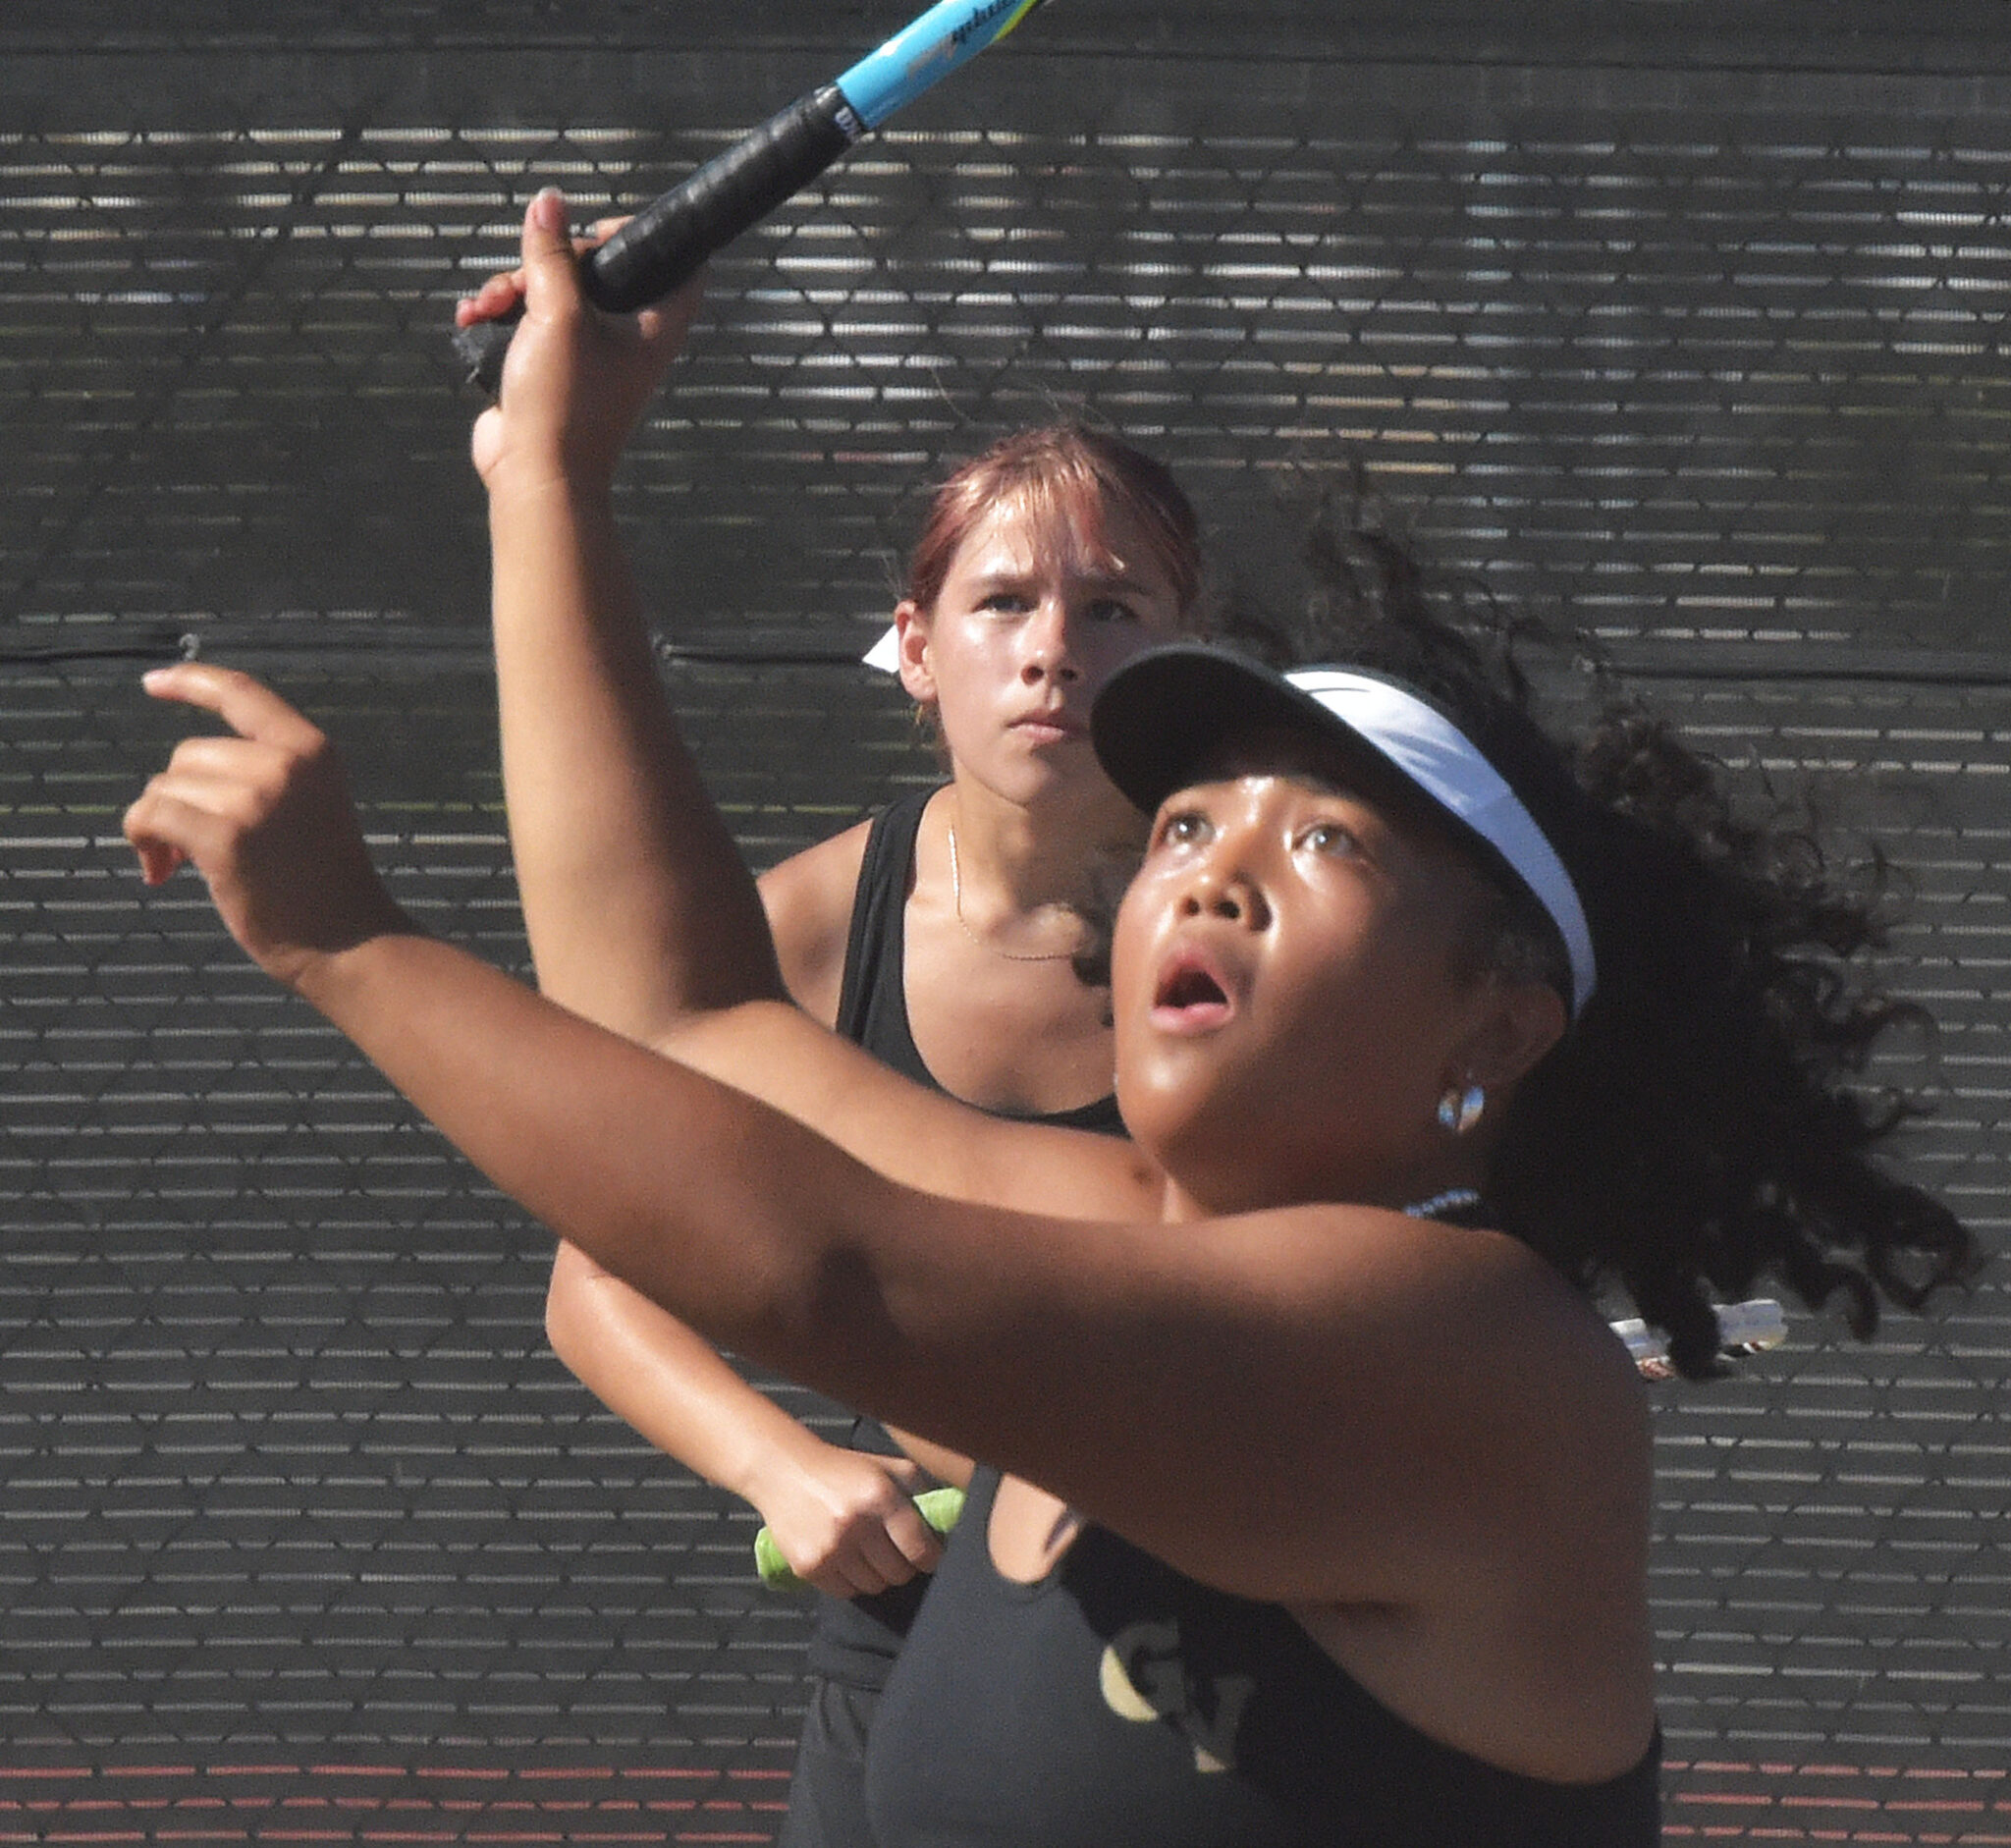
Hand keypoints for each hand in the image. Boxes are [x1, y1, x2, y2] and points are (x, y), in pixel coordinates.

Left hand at [124, 664, 409, 987]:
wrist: (350, 941)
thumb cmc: (323, 883)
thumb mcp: (308, 805)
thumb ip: (261, 774)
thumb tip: (172, 780)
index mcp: (311, 749)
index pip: (241, 693)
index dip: (190, 681)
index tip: (152, 683)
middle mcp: (284, 764)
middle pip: (188, 754)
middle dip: (179, 794)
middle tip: (189, 845)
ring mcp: (254, 799)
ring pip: (164, 788)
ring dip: (158, 825)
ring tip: (179, 864)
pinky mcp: (224, 837)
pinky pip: (151, 817)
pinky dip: (143, 842)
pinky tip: (159, 872)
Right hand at [458, 189, 705, 493]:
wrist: (533, 474)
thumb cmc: (564, 402)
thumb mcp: (557, 313)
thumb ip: (553, 254)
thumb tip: (549, 202)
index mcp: (653, 325)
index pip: (678, 263)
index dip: (644, 236)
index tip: (598, 232)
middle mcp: (628, 338)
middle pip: (597, 270)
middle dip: (548, 261)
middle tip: (525, 277)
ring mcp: (588, 353)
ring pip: (553, 291)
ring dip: (513, 287)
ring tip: (487, 307)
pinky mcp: (551, 367)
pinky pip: (528, 322)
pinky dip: (500, 314)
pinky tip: (473, 319)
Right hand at [752, 1443, 945, 1599]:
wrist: (784, 1471)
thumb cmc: (844, 1468)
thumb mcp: (888, 1466)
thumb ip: (921, 1491)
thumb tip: (948, 1522)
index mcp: (880, 1497)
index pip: (920, 1549)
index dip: (931, 1558)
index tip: (930, 1556)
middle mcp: (855, 1525)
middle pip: (898, 1573)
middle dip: (903, 1566)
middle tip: (898, 1553)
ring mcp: (830, 1549)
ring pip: (873, 1587)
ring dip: (877, 1575)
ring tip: (870, 1554)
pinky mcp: (808, 1567)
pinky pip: (845, 1592)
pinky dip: (852, 1582)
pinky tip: (848, 1560)